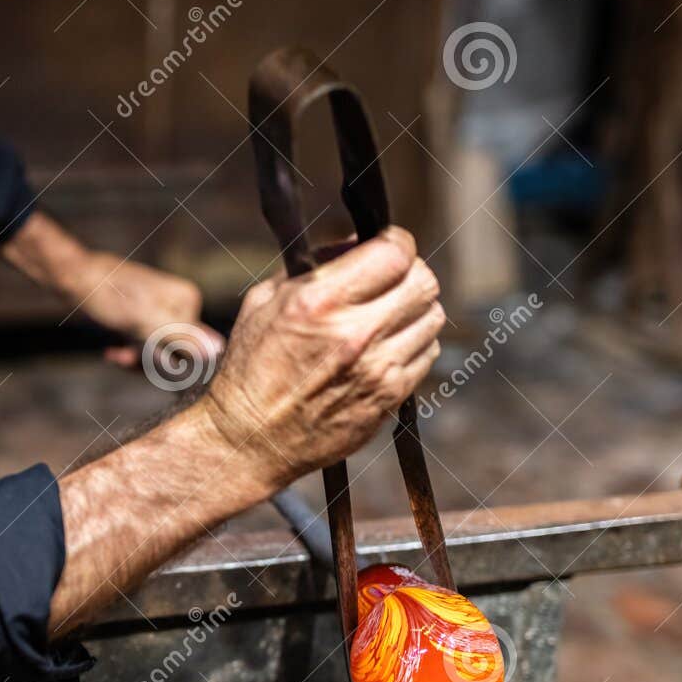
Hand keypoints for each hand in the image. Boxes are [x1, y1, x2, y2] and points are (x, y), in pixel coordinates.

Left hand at [0, 211, 224, 369]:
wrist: (73, 279)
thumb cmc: (107, 298)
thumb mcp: (144, 322)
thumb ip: (182, 337)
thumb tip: (219, 351)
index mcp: (189, 301)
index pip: (196, 350)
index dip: (170, 362)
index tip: (143, 359)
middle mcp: (181, 304)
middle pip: (178, 353)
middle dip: (151, 361)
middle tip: (125, 357)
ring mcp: (162, 310)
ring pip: (159, 351)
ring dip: (137, 359)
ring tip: (115, 355)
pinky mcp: (143, 316)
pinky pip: (146, 344)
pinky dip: (129, 351)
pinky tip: (111, 351)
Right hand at [200, 227, 443, 489]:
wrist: (250, 440)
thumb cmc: (250, 370)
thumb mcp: (265, 301)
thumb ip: (314, 267)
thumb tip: (356, 245)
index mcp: (319, 302)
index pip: (394, 252)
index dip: (395, 242)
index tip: (386, 246)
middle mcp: (355, 333)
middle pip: (424, 283)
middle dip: (409, 274)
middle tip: (389, 282)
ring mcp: (378, 369)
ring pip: (432, 319)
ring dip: (413, 312)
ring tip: (384, 319)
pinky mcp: (389, 398)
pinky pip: (427, 355)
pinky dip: (412, 346)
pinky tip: (383, 351)